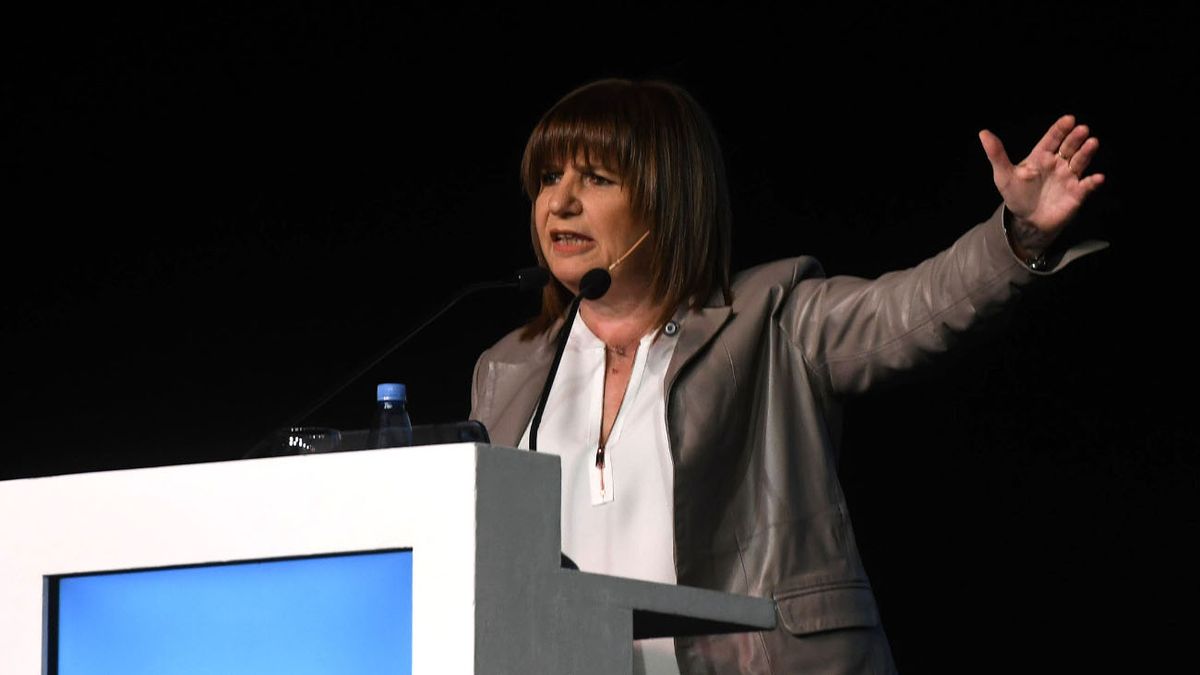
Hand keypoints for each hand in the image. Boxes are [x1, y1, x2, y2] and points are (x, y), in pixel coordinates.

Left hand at [979, 115, 1104, 258]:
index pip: (1052, 139)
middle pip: (1068, 147)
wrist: (1027, 221)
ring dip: (1086, 153)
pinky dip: (1093, 182)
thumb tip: (983, 132)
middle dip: (1075, 138)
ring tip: (1092, 142)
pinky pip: (1087, 186)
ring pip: (1079, 161)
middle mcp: (1057, 163)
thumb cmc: (1017, 195)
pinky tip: (1097, 178)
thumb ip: (996, 154)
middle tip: (1082, 129)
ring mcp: (1069, 177)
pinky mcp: (1077, 193)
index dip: (1060, 129)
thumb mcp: (1003, 175)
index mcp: (1041, 157)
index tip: (1069, 119)